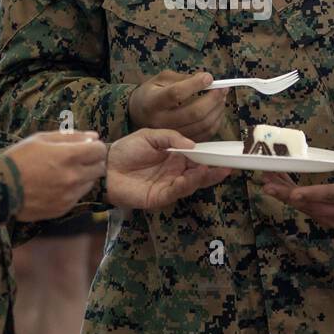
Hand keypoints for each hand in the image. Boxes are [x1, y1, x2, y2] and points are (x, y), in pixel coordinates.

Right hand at [5, 130, 107, 221]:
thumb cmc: (19, 158)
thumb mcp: (42, 139)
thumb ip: (71, 137)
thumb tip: (94, 136)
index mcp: (69, 156)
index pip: (100, 150)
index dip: (95, 146)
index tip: (86, 147)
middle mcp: (73, 177)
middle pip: (100, 167)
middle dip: (92, 161)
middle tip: (77, 160)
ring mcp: (69, 195)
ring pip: (91, 183)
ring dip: (83, 176)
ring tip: (63, 173)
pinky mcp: (64, 208)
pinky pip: (78, 196)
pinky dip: (73, 190)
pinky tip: (56, 186)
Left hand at [106, 129, 230, 210]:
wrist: (105, 165)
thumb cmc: (127, 149)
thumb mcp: (150, 135)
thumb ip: (171, 138)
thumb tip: (194, 145)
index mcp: (175, 157)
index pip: (198, 158)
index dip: (212, 157)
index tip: (227, 154)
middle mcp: (175, 172)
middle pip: (199, 173)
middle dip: (214, 171)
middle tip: (229, 166)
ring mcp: (169, 185)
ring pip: (191, 183)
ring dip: (203, 178)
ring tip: (214, 170)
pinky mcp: (159, 197)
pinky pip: (176, 191)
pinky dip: (186, 185)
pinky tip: (194, 177)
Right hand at [128, 70, 227, 139]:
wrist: (138, 114)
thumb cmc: (152, 93)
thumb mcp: (161, 79)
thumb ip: (182, 78)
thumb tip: (207, 80)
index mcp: (154, 102)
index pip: (177, 94)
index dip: (195, 85)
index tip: (209, 78)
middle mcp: (161, 120)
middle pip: (194, 112)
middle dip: (213, 99)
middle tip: (222, 89)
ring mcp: (171, 134)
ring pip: (202, 125)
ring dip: (217, 110)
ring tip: (221, 98)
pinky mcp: (181, 143)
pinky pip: (204, 134)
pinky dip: (215, 122)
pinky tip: (217, 111)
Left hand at [262, 131, 333, 228]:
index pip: (332, 196)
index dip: (313, 194)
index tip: (294, 194)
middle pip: (312, 205)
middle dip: (288, 194)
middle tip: (267, 183)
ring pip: (304, 207)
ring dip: (284, 194)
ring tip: (267, 179)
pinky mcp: (326, 219)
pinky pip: (305, 207)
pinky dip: (290, 196)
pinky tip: (277, 183)